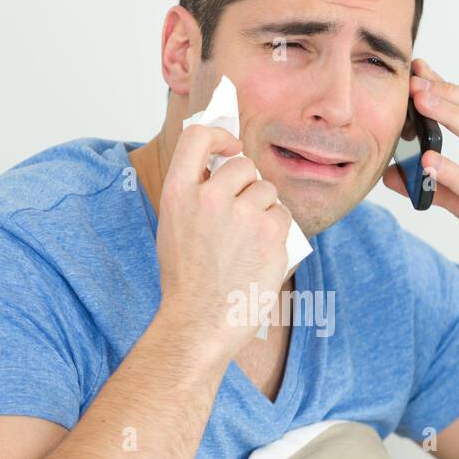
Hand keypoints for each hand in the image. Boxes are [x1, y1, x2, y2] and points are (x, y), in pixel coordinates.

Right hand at [155, 124, 291, 362]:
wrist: (200, 322)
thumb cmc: (187, 282)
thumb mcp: (175, 228)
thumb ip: (195, 196)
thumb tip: (225, 170)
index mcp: (179, 194)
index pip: (199, 137)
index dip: (220, 135)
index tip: (231, 148)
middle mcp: (210, 198)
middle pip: (244, 166)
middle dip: (249, 185)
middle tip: (242, 215)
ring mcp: (242, 214)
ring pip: (267, 192)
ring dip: (265, 210)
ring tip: (248, 241)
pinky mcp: (269, 233)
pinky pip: (283, 216)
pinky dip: (277, 232)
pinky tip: (260, 253)